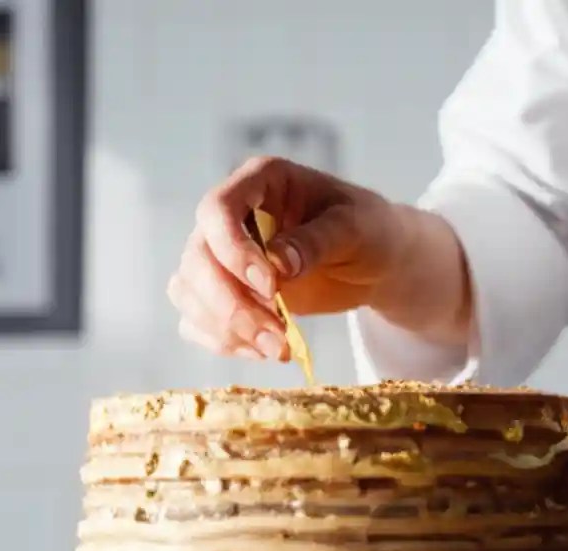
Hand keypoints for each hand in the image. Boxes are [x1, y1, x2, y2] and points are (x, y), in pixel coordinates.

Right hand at [167, 156, 467, 359]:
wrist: (377, 262)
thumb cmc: (370, 230)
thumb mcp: (356, 228)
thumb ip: (316, 240)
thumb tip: (277, 264)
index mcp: (259, 182)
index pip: (218, 210)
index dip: (234, 252)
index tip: (271, 288)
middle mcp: (230, 216)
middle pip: (197, 258)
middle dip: (231, 305)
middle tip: (277, 336)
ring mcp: (222, 256)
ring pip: (189, 291)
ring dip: (226, 328)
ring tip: (278, 349)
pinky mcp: (225, 292)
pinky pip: (197, 319)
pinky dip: (224, 341)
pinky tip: (264, 351)